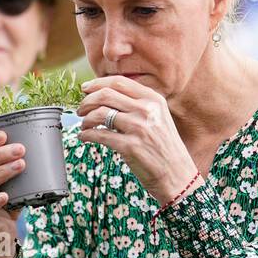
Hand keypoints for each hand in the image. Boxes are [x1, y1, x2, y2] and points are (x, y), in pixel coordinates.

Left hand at [74, 75, 199, 202]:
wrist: (177, 175)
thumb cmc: (164, 147)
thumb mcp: (158, 117)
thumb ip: (138, 104)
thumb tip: (105, 94)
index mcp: (153, 99)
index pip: (119, 82)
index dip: (97, 83)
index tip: (85, 88)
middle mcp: (147, 110)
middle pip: (106, 94)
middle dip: (87, 100)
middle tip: (80, 109)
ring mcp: (138, 128)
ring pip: (100, 113)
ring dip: (85, 119)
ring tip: (84, 125)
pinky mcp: (130, 146)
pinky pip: (99, 135)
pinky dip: (86, 134)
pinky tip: (85, 137)